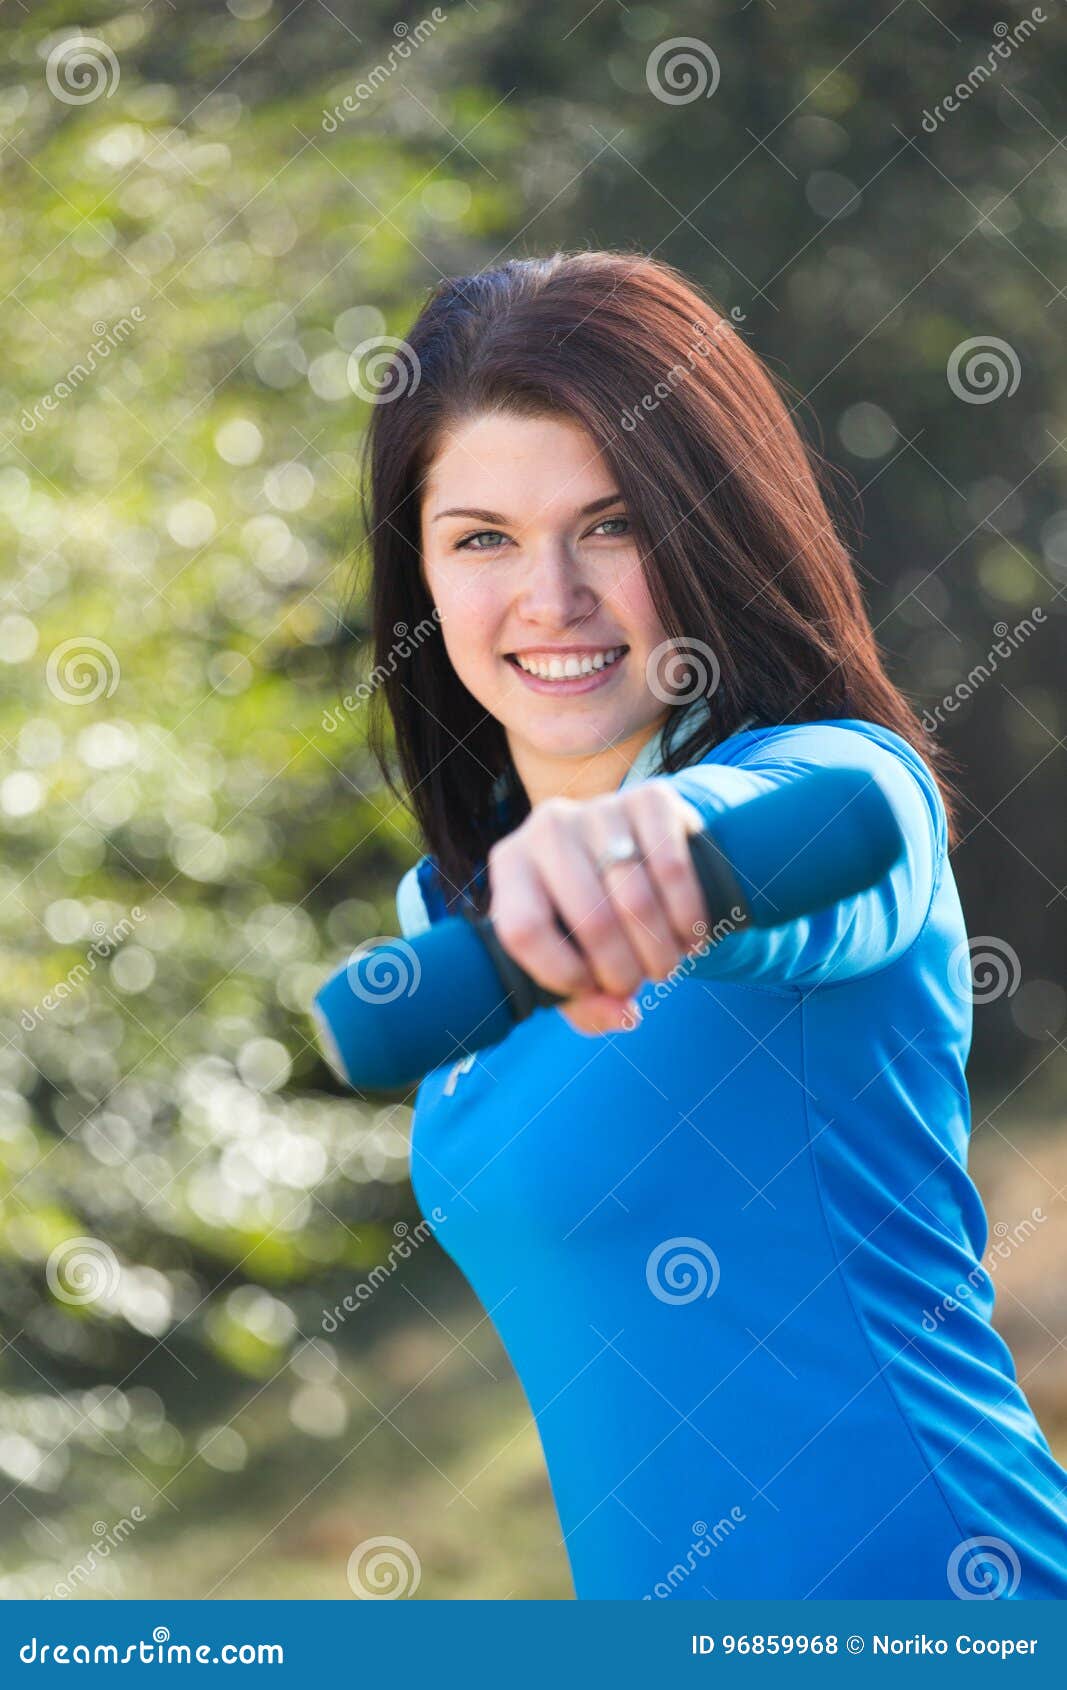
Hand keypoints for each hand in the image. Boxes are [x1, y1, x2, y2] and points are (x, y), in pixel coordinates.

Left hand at [486, 782, 708, 1035]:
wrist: (639, 846)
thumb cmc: (591, 914)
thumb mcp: (572, 959)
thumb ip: (585, 1003)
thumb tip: (623, 1016)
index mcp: (511, 864)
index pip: (523, 930)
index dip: (562, 974)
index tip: (591, 989)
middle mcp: (547, 827)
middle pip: (589, 921)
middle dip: (623, 971)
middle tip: (640, 983)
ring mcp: (599, 808)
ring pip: (635, 901)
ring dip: (661, 952)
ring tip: (668, 965)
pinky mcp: (651, 798)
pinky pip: (673, 869)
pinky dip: (688, 917)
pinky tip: (692, 937)